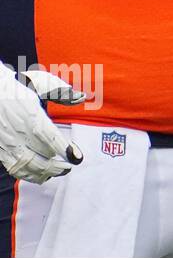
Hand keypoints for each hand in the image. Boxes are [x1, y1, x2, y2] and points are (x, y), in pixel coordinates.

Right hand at [0, 64, 83, 183]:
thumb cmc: (16, 87)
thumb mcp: (39, 83)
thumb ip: (61, 92)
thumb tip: (81, 97)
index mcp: (29, 113)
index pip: (49, 135)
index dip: (64, 148)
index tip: (77, 157)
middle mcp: (17, 130)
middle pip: (39, 154)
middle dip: (57, 164)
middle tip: (70, 165)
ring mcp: (6, 141)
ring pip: (26, 165)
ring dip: (45, 172)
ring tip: (59, 171)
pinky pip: (13, 167)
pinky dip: (28, 174)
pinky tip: (40, 174)